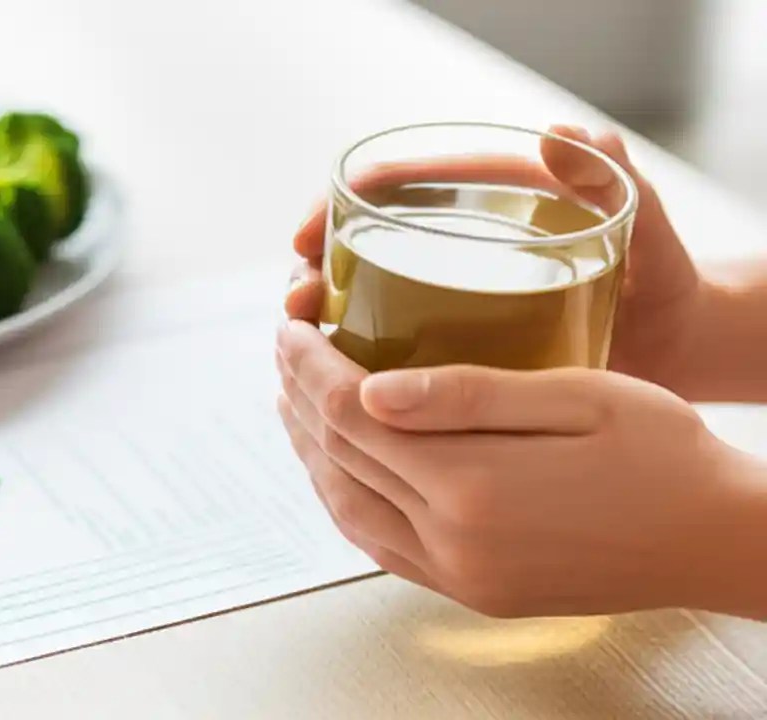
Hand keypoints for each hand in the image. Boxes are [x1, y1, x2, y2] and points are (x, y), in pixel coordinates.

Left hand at [275, 320, 766, 617]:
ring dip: (309, 452)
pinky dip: (344, 499)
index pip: (352, 414)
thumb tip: (369, 389)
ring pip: (347, 508)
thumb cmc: (664, 454)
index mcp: (473, 485)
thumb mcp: (579, 398)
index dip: (310, 364)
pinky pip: (379, 545)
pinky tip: (339, 467)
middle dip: (299, 397)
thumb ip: (470, 394)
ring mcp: (459, 575)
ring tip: (292, 402)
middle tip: (284, 349)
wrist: (717, 541)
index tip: (291, 322)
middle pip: (339, 458)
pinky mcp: (472, 592)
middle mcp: (453, 541)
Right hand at [286, 126, 703, 392]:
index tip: (305, 235)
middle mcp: (453, 248)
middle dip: (313, 273)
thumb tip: (561, 131)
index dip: (336, 204)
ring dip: (319, 324)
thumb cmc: (664, 278)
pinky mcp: (450, 353)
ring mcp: (446, 302)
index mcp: (483, 202)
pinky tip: (327, 394)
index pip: (392, 186)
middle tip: (297, 306)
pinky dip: (349, 369)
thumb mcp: (643, 226)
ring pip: (362, 305)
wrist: (679, 347)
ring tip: (299, 349)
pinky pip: (385, 356)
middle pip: (360, 249)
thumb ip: (614, 178)